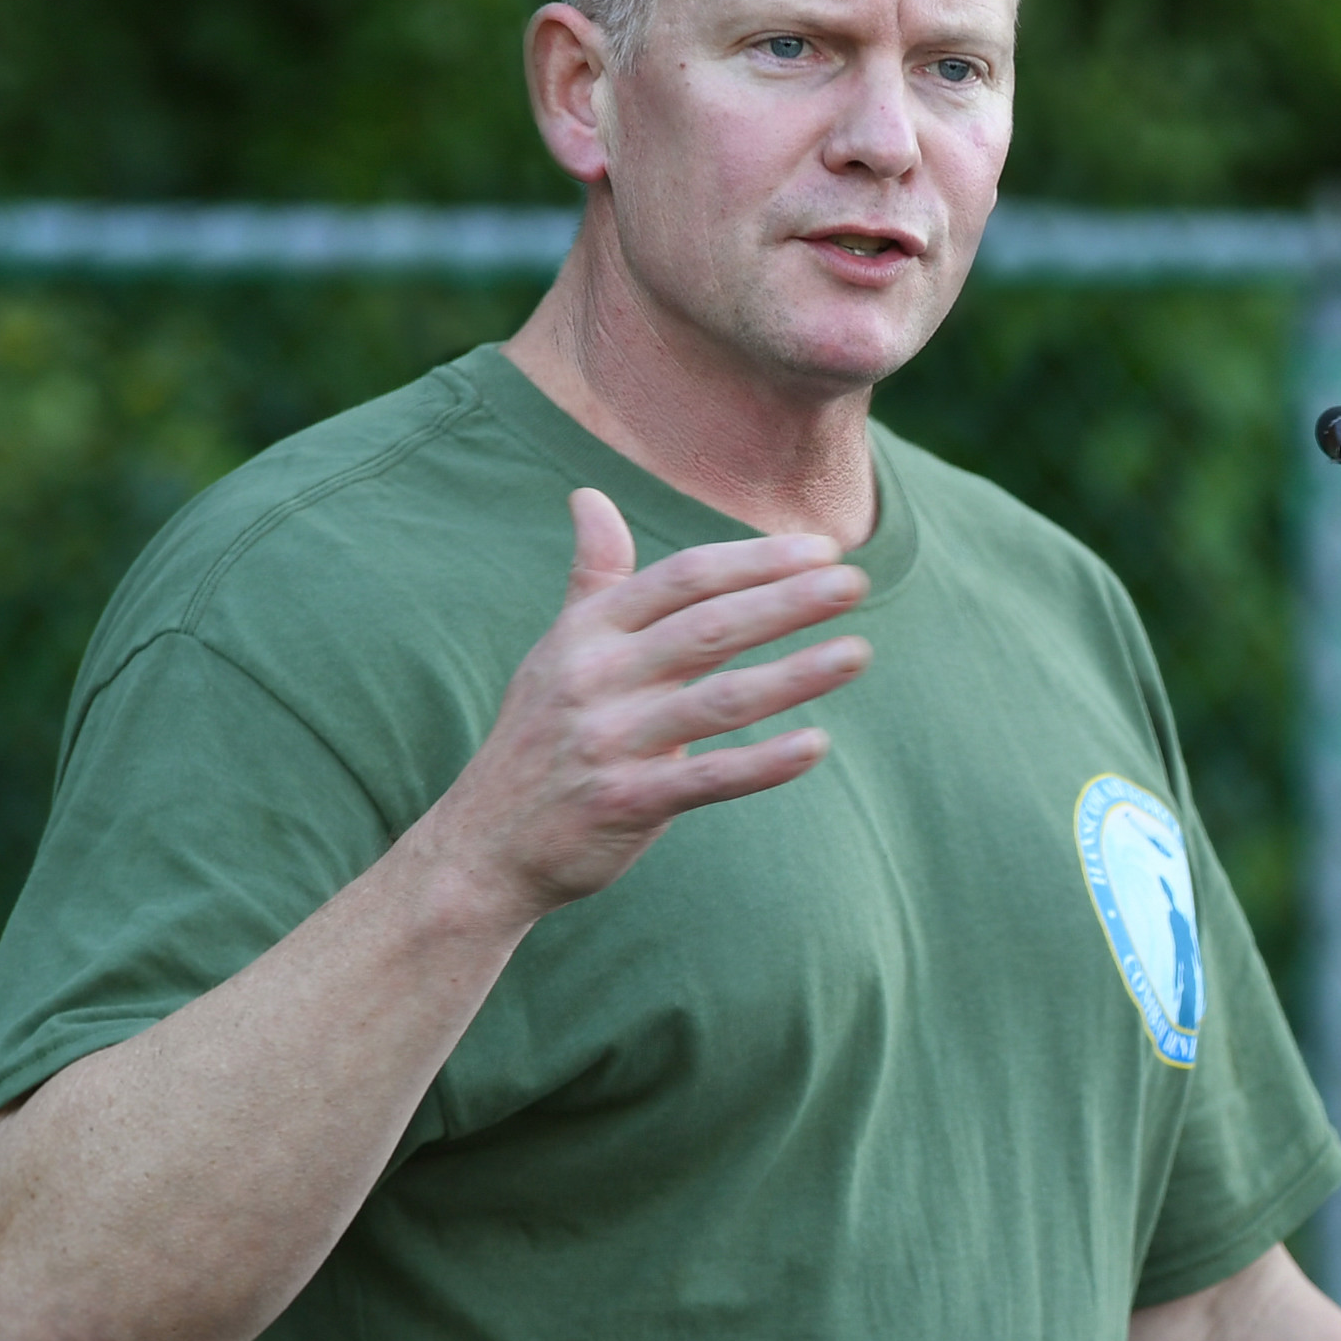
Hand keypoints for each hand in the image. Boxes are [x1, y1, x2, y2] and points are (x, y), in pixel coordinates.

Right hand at [417, 490, 870, 921]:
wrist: (483, 844)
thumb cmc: (539, 738)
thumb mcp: (557, 649)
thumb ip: (592, 578)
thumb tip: (588, 496)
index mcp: (587, 631)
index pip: (684, 578)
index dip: (754, 559)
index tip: (822, 548)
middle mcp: (596, 677)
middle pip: (709, 627)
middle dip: (786, 600)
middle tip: (855, 582)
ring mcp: (609, 742)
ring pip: (718, 700)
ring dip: (793, 674)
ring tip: (857, 653)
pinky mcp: (624, 803)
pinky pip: (707, 778)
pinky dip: (763, 763)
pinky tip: (816, 745)